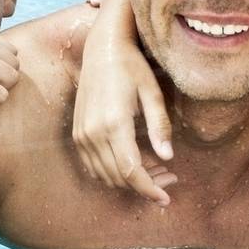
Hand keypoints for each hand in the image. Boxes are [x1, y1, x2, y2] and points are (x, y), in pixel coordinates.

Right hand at [73, 18, 174, 204]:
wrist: (101, 49)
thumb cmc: (131, 67)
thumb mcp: (152, 93)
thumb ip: (159, 126)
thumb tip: (168, 157)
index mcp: (114, 123)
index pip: (131, 170)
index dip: (149, 189)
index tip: (167, 199)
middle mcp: (93, 133)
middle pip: (119, 177)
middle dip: (146, 185)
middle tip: (171, 179)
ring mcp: (82, 135)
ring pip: (106, 175)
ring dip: (131, 180)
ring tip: (158, 169)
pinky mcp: (78, 134)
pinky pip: (94, 166)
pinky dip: (114, 172)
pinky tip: (136, 162)